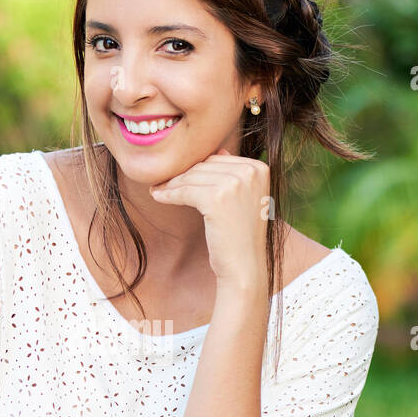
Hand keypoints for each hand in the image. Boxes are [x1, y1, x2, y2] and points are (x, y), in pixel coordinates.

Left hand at [150, 151, 269, 291]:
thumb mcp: (244, 199)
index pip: (218, 160)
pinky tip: (158, 196)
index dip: (197, 170)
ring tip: (158, 190)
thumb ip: (234, 173)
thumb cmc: (241, 236)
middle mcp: (250, 171)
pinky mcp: (217, 198)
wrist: (245, 267)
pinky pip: (185, 191)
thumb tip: (219, 149)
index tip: (179, 177)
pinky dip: (169, 194)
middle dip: (183, 176)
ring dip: (172, 184)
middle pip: (205, 166)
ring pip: (192, 177)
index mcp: (259, 167)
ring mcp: (235, 183)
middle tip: (162, 183)